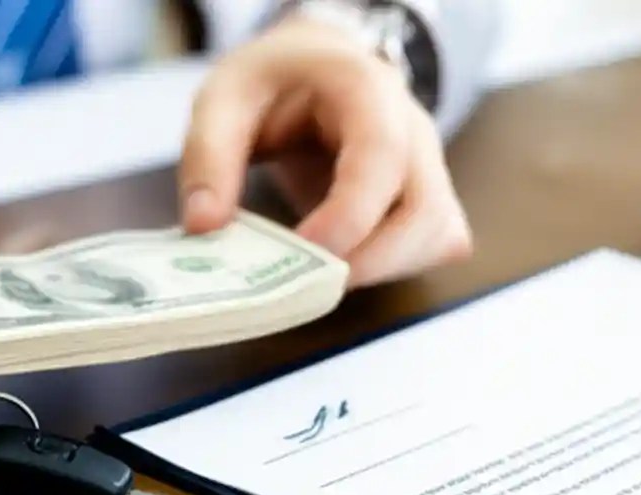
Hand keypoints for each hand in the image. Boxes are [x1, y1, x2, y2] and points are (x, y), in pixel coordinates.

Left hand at [179, 13, 471, 287]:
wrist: (312, 68)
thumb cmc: (272, 82)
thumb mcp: (224, 98)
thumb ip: (208, 156)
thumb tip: (204, 226)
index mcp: (365, 90)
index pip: (382, 154)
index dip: (349, 215)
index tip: (304, 252)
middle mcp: (412, 128)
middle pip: (424, 209)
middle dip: (370, 261)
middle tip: (306, 281)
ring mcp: (428, 165)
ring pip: (437, 234)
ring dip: (381, 269)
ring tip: (318, 272)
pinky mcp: (427, 198)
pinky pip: (435, 244)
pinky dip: (394, 269)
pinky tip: (345, 263)